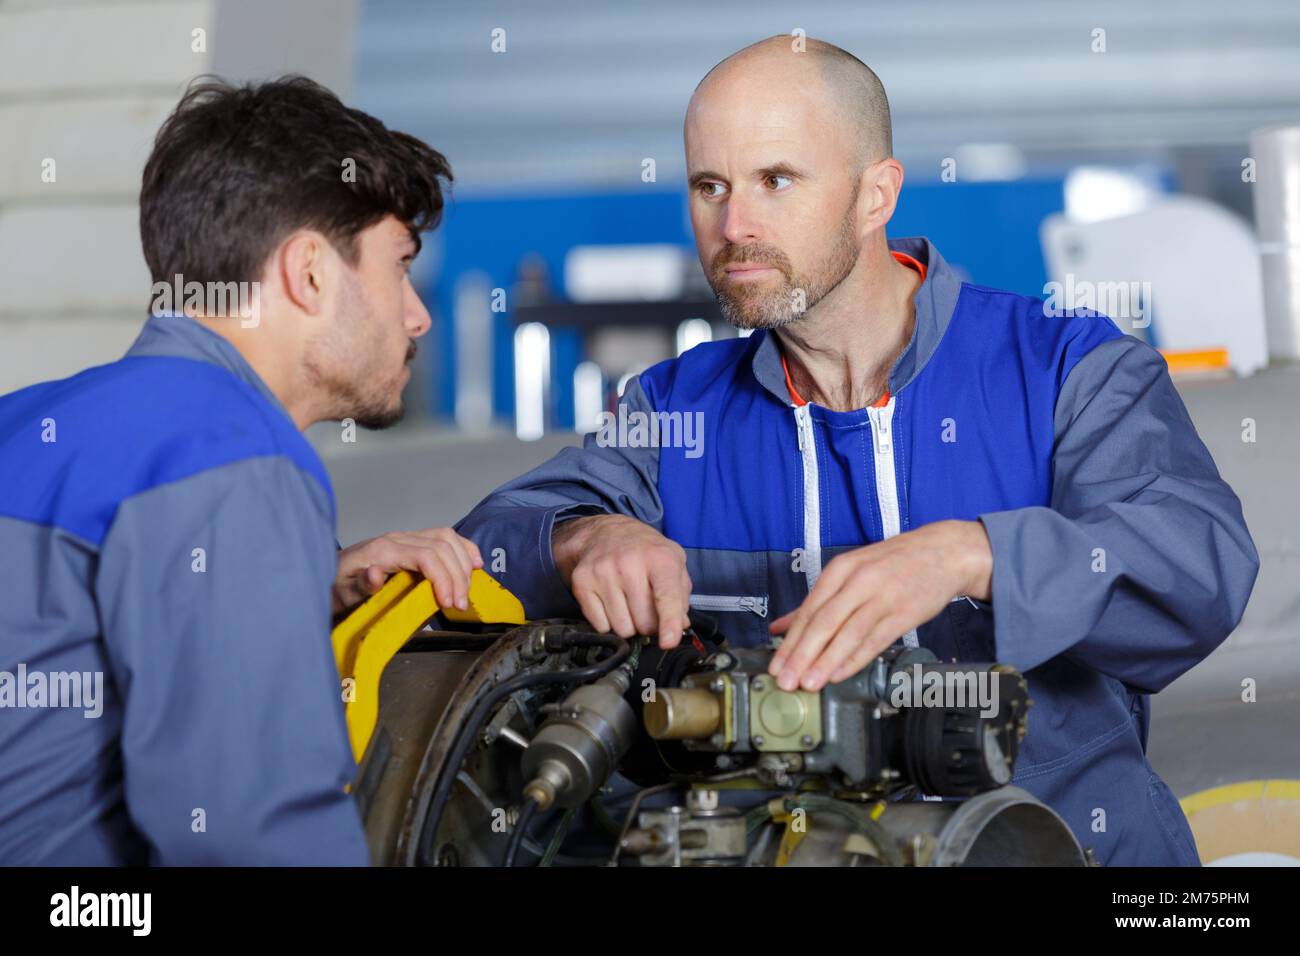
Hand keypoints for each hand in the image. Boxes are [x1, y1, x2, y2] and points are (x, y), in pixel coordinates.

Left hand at [332, 528, 483, 616]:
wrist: (329, 578)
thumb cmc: (336, 588)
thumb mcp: (341, 593)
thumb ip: (359, 585)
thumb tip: (375, 574)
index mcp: (382, 550)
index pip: (426, 555)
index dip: (443, 578)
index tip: (449, 603)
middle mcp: (397, 539)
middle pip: (441, 547)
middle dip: (457, 576)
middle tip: (460, 605)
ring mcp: (406, 538)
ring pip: (447, 538)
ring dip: (463, 563)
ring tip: (466, 590)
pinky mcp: (412, 542)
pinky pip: (444, 537)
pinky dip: (463, 548)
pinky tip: (474, 564)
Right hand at [552, 514, 691, 647]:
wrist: (605, 532)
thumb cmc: (644, 550)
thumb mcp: (673, 561)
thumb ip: (681, 595)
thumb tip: (681, 626)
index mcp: (659, 558)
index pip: (666, 596)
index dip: (670, 623)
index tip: (669, 642)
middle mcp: (629, 563)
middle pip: (644, 622)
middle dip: (649, 625)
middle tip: (647, 609)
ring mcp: (603, 573)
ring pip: (622, 628)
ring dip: (629, 625)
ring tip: (629, 605)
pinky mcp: (582, 583)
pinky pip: (600, 626)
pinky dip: (608, 623)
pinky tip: (612, 604)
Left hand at [767, 519, 991, 691]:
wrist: (943, 552)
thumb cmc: (893, 564)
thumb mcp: (850, 572)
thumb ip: (816, 601)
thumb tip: (779, 627)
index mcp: (840, 570)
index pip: (807, 611)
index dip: (790, 642)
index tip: (776, 666)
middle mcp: (858, 581)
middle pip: (823, 623)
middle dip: (801, 655)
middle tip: (786, 680)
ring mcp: (882, 597)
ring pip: (848, 633)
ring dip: (825, 662)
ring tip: (809, 683)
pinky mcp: (904, 613)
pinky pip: (875, 640)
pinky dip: (855, 659)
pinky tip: (840, 674)